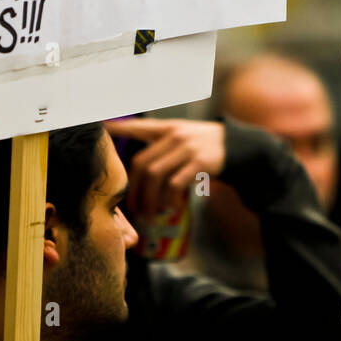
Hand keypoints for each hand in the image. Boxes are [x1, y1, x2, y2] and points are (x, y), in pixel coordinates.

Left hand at [104, 118, 225, 218]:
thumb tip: (141, 168)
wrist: (240, 148)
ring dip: (149, 200)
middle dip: (134, 190)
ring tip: (150, 214)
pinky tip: (171, 207)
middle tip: (133, 209)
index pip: (138, 127)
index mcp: (169, 128)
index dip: (118, 128)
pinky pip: (175, 184)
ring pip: (155, 176)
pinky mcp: (199, 162)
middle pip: (142, 163)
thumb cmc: (208, 147)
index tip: (100, 127)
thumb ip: (164, 145)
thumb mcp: (186, 137)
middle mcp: (175, 135)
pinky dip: (170, 199)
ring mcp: (187, 148)